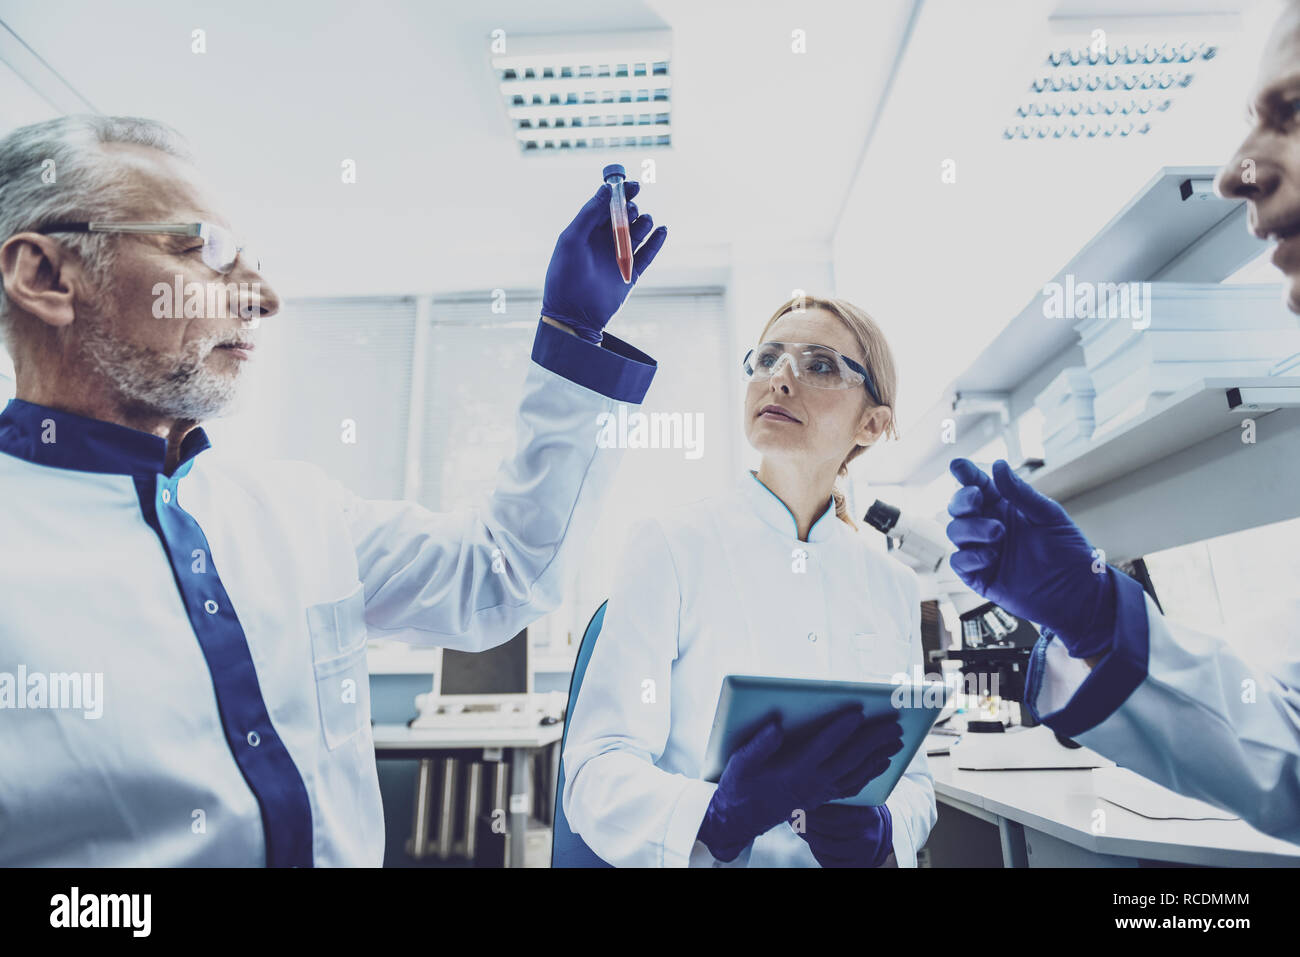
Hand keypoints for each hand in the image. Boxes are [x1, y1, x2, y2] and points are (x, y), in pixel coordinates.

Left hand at [540, 180, 668, 343]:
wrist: (574, 314)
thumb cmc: (565, 275)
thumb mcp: (572, 239)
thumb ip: (589, 213)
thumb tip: (606, 188)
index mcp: (587, 230)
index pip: (607, 205)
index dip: (620, 193)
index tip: (632, 185)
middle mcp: (604, 241)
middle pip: (625, 216)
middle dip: (631, 209)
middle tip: (630, 212)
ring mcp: (619, 256)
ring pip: (638, 232)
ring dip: (644, 223)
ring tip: (642, 224)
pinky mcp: (631, 273)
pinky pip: (648, 253)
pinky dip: (657, 241)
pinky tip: (662, 230)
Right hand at [696, 706, 901, 861]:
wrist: (741, 818)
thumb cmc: (740, 785)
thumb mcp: (740, 764)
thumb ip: (759, 745)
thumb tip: (777, 725)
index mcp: (793, 772)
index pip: (823, 747)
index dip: (841, 728)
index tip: (858, 711)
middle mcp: (812, 783)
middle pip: (850, 759)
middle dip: (873, 741)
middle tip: (894, 724)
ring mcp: (820, 792)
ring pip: (856, 773)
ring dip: (878, 756)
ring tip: (896, 741)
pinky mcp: (822, 797)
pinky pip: (852, 786)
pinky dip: (870, 773)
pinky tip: (880, 763)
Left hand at [793, 803, 892, 867]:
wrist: (878, 840)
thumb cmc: (861, 815)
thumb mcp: (858, 804)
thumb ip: (840, 799)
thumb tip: (808, 791)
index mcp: (868, 817)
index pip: (835, 814)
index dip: (815, 810)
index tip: (801, 803)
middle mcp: (868, 837)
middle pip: (828, 830)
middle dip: (807, 821)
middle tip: (793, 813)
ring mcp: (861, 855)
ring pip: (825, 845)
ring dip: (807, 834)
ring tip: (796, 825)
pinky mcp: (853, 867)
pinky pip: (828, 859)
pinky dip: (815, 848)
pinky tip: (808, 838)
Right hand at [945, 458, 1117, 657]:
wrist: (1077, 595)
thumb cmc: (1069, 553)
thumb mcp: (1049, 517)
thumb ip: (1021, 493)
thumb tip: (998, 466)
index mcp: (1005, 508)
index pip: (978, 486)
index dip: (966, 474)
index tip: (958, 466)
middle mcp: (989, 527)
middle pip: (958, 507)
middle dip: (962, 500)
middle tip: (977, 500)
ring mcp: (982, 551)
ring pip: (954, 532)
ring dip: (970, 528)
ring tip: (998, 534)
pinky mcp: (980, 576)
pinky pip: (958, 562)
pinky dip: (969, 556)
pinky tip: (991, 557)